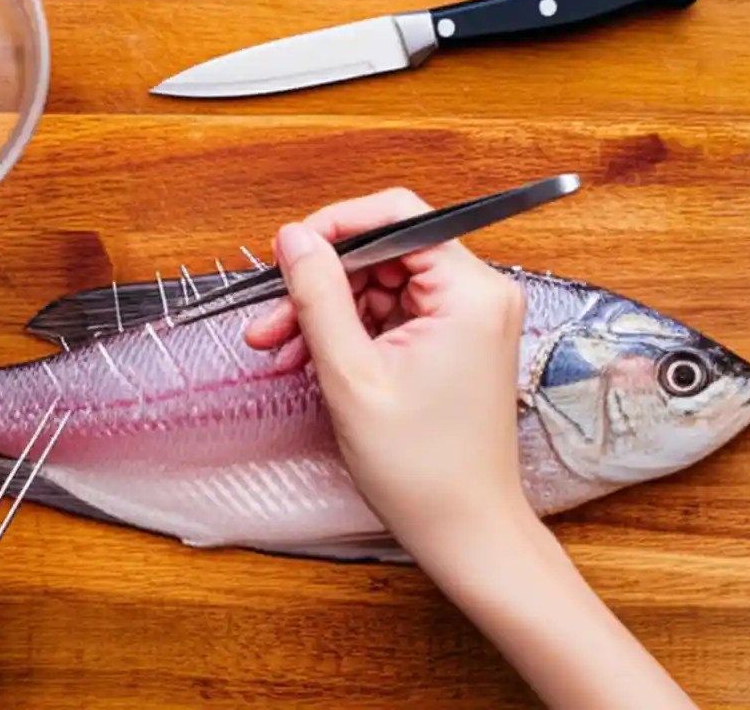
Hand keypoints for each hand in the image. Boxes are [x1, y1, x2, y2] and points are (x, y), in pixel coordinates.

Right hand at [246, 188, 696, 708]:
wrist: (465, 531)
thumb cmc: (422, 468)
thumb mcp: (351, 375)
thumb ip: (319, 296)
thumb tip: (292, 238)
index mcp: (470, 293)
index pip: (398, 217)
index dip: (335, 227)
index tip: (287, 251)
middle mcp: (481, 295)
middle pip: (385, 254)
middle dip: (321, 283)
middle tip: (268, 318)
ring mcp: (470, 320)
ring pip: (381, 287)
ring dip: (327, 313)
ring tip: (277, 348)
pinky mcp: (456, 344)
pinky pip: (392, 317)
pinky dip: (349, 335)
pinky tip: (307, 360)